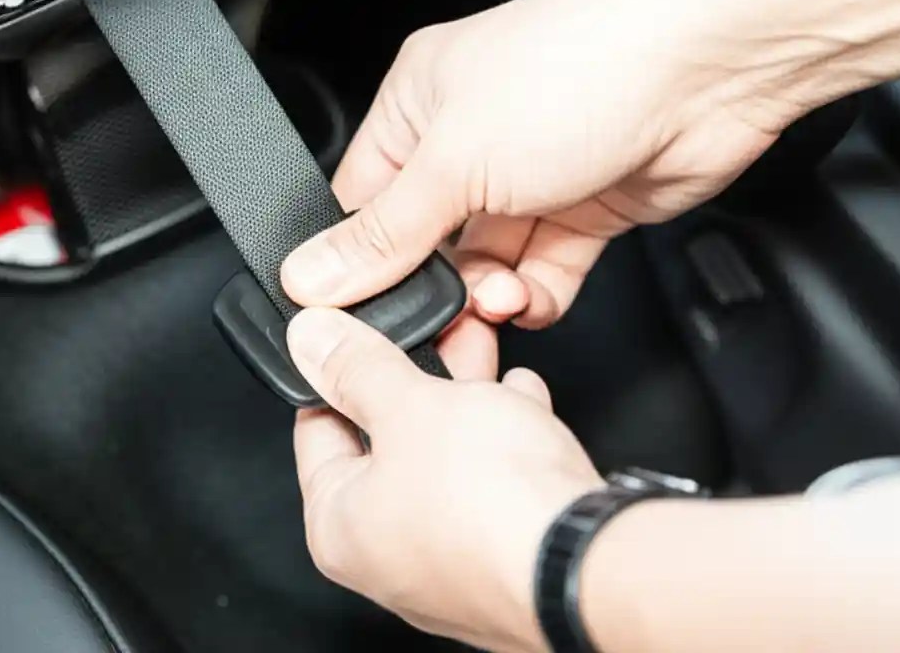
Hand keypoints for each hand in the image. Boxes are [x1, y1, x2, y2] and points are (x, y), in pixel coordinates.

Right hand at [282, 0, 793, 362]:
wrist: (713, 68)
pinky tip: (534, 297)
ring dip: (490, 296)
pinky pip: (541, 274)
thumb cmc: (584, 66)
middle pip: (426, 244)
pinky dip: (535, 297)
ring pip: (485, 267)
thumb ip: (384, 233)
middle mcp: (471, 138)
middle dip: (435, 288)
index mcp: (419, 104)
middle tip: (443, 319)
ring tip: (500, 299)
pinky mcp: (585, 209)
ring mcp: (531, 175)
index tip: (362, 311)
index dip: (360, 261)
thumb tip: (311, 274)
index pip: (363, 202)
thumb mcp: (455, 159)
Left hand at [288, 307, 601, 651]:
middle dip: (419, 380)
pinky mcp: (509, 559)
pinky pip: (496, 486)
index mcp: (338, 528)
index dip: (336, 372)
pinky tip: (522, 402)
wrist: (589, 560)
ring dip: (468, 404)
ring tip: (483, 355)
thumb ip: (356, 366)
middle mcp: (387, 558)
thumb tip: (310, 340)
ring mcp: (452, 564)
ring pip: (448, 460)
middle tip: (434, 335)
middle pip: (388, 445)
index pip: (317, 432)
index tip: (353, 336)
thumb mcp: (408, 404)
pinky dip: (506, 441)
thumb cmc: (488, 500)